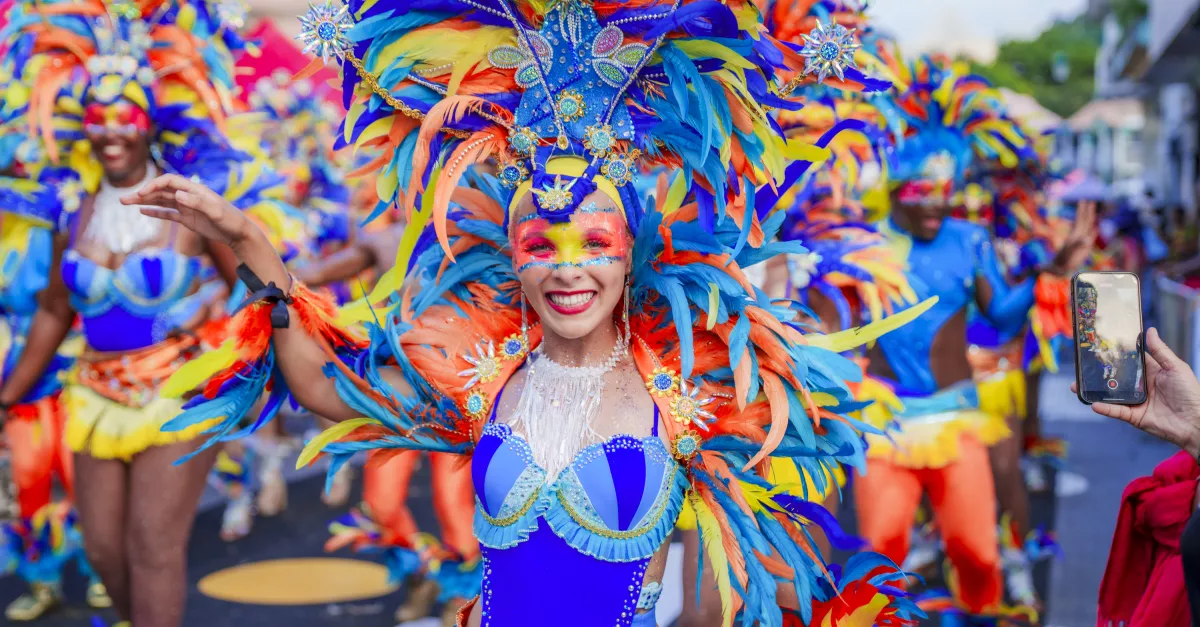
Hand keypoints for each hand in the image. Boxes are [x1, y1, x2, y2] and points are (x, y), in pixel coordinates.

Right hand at [123, 174, 256, 248]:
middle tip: (122, 199)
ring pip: (161, 201)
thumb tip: (177, 194)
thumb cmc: (231, 220)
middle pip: (161, 191)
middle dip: (142, 193)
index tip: (142, 193)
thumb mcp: (216, 212)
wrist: (239, 234)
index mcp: (195, 190)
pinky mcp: (187, 218)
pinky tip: (142, 211)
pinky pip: (168, 213)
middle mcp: (188, 195)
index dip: (154, 185)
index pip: (169, 181)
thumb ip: (197, 202)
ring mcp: (187, 207)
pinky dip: (155, 211)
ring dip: (144, 201)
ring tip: (125, 203)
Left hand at [1049, 200, 1096, 274]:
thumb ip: (1078, 245)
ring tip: (1093, 211)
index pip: (1080, 219)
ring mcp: (1082, 241)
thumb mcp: (1070, 252)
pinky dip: (1094, 231)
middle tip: (1090, 200)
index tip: (1084, 200)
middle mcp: (1078, 235)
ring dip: (1091, 218)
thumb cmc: (1063, 261)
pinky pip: (1091, 237)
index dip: (1082, 210)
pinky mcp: (1085, 248)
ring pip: (1088, 227)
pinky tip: (1096, 227)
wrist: (1060, 268)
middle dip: (1087, 210)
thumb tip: (1087, 240)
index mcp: (1075, 234)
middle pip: (1084, 220)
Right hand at [1072, 327, 1199, 457]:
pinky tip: (1093, 403)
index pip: (1130, 361)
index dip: (1116, 353)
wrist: (1196, 422)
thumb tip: (1149, 330)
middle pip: (1115, 377)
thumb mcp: (1176, 367)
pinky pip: (1116, 411)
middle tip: (1081, 366)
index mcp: (1151, 372)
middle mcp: (1141, 386)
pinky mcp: (1134, 416)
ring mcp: (1136, 401)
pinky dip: (1105, 408)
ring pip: (1110, 394)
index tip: (1099, 345)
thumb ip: (1160, 351)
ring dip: (1094, 390)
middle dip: (1098, 373)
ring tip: (1076, 385)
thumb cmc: (1192, 393)